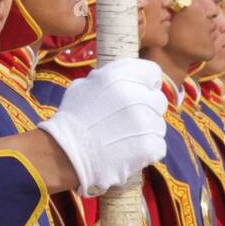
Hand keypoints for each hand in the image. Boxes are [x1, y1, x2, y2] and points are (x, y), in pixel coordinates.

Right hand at [38, 58, 168, 196]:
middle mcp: (136, 95)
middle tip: (128, 121)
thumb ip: (109, 78)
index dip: (145, 84)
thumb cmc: (72, 119)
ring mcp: (145, 122)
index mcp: (120, 76)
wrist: (66, 154)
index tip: (140, 93)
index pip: (152, 72)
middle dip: (146, 109)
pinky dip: (147, 151)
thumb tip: (124, 77)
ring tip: (123, 140)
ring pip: (158, 125)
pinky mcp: (150, 146)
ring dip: (146, 132)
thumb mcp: (84, 86)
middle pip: (158, 100)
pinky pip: (158, 145)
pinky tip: (127, 152)